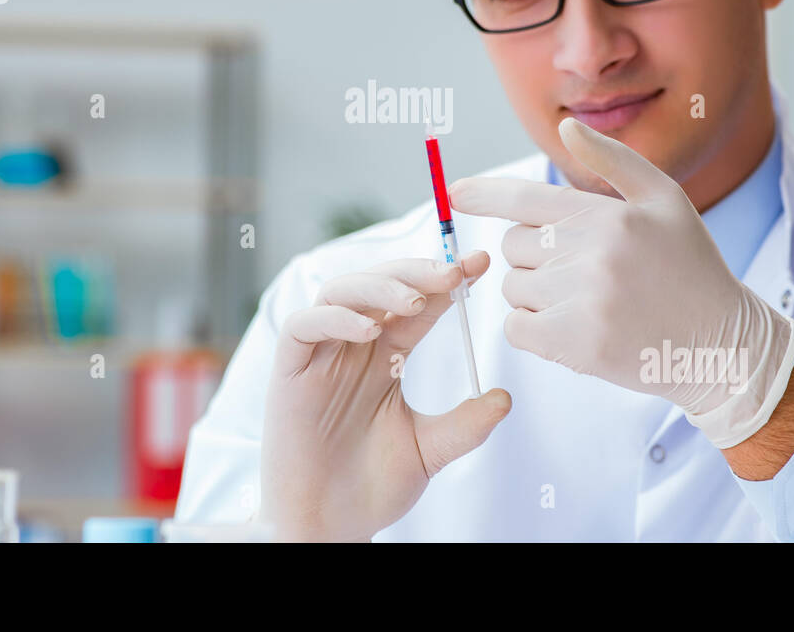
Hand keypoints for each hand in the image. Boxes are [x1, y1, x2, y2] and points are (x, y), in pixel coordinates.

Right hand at [260, 253, 510, 540]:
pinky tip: (369, 331)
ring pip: (340, 292)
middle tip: (454, 273)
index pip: (418, 304)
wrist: (331, 528)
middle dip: (417, 272)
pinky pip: (303, 326)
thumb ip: (465, 424)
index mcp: (387, 357)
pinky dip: (334, 319)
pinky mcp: (289, 372)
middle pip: (380, 284)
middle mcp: (353, 347)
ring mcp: (320, 356)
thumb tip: (504, 398)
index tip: (480, 265)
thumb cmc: (371, 488)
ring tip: (415, 301)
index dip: (446, 282)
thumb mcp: (429, 450)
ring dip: (379, 286)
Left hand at [448, 117, 793, 449]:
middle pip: (514, 246)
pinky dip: (531, 329)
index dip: (483, 194)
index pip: (525, 198)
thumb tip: (566, 127)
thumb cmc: (691, 266)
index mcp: (608, 216)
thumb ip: (612, 161)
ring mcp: (582, 302)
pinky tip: (571, 328)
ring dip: (535, 295)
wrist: (723, 347)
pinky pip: (515, 328)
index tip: (454, 191)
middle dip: (535, 256)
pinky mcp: (575, 346)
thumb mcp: (665, 199)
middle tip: (581, 271)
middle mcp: (591, 255)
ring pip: (514, 288)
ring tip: (586, 301)